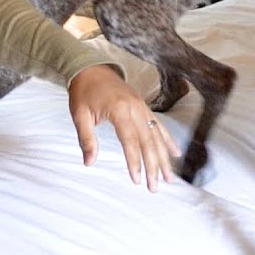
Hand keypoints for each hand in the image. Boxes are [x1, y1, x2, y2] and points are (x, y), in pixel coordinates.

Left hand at [68, 65, 180, 191]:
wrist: (91, 67)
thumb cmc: (83, 91)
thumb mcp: (80, 115)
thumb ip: (87, 139)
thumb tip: (89, 162)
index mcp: (119, 109)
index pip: (130, 140)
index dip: (135, 161)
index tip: (136, 179)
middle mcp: (135, 108)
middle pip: (148, 141)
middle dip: (153, 166)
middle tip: (154, 187)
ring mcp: (142, 106)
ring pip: (157, 135)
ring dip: (163, 157)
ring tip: (169, 177)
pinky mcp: (143, 106)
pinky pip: (159, 125)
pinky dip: (167, 140)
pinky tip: (175, 153)